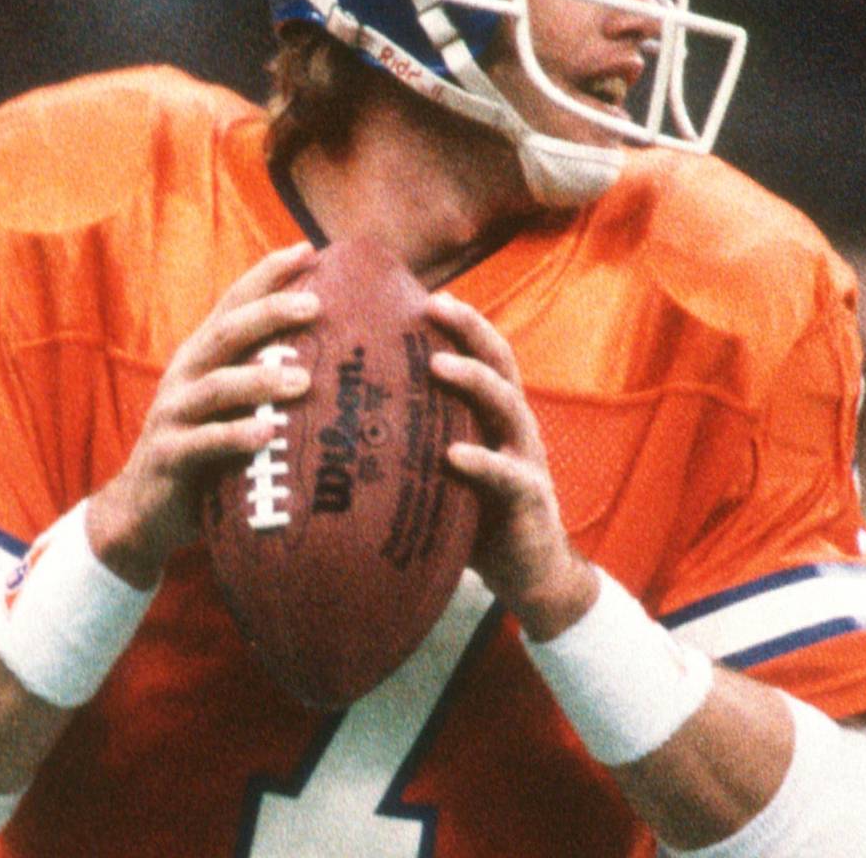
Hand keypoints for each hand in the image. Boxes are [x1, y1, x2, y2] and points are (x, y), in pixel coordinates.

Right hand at [87, 242, 319, 588]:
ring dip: (260, 380)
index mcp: (204, 355)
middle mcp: (186, 374)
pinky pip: (202, 443)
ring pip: (216, 386)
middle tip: (314, 305)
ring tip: (303, 380)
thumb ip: (268, 380)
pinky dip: (234, 437)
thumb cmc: (207, 454)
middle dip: (269, 313)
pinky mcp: (169, 456)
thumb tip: (339, 360)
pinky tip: (268, 435)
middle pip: (226, 332)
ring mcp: (173, 414)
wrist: (144, 511)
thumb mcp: (234, 407)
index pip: (234, 302)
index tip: (309, 249)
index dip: (267, 273)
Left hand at [426, 291, 598, 639]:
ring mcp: (525, 459)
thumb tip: (336, 415)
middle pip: (498, 362)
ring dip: (473, 381)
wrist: (529, 573)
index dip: (458, 320)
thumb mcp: (440, 467)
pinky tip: (454, 455)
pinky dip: (482, 462)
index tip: (422, 292)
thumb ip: (410, 438)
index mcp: (491, 413)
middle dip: (468, 328)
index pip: (480, 352)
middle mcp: (512, 426)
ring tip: (438, 365)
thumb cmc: (474, 513)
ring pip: (507, 405)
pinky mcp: (528, 501)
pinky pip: (507, 476)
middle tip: (432, 305)